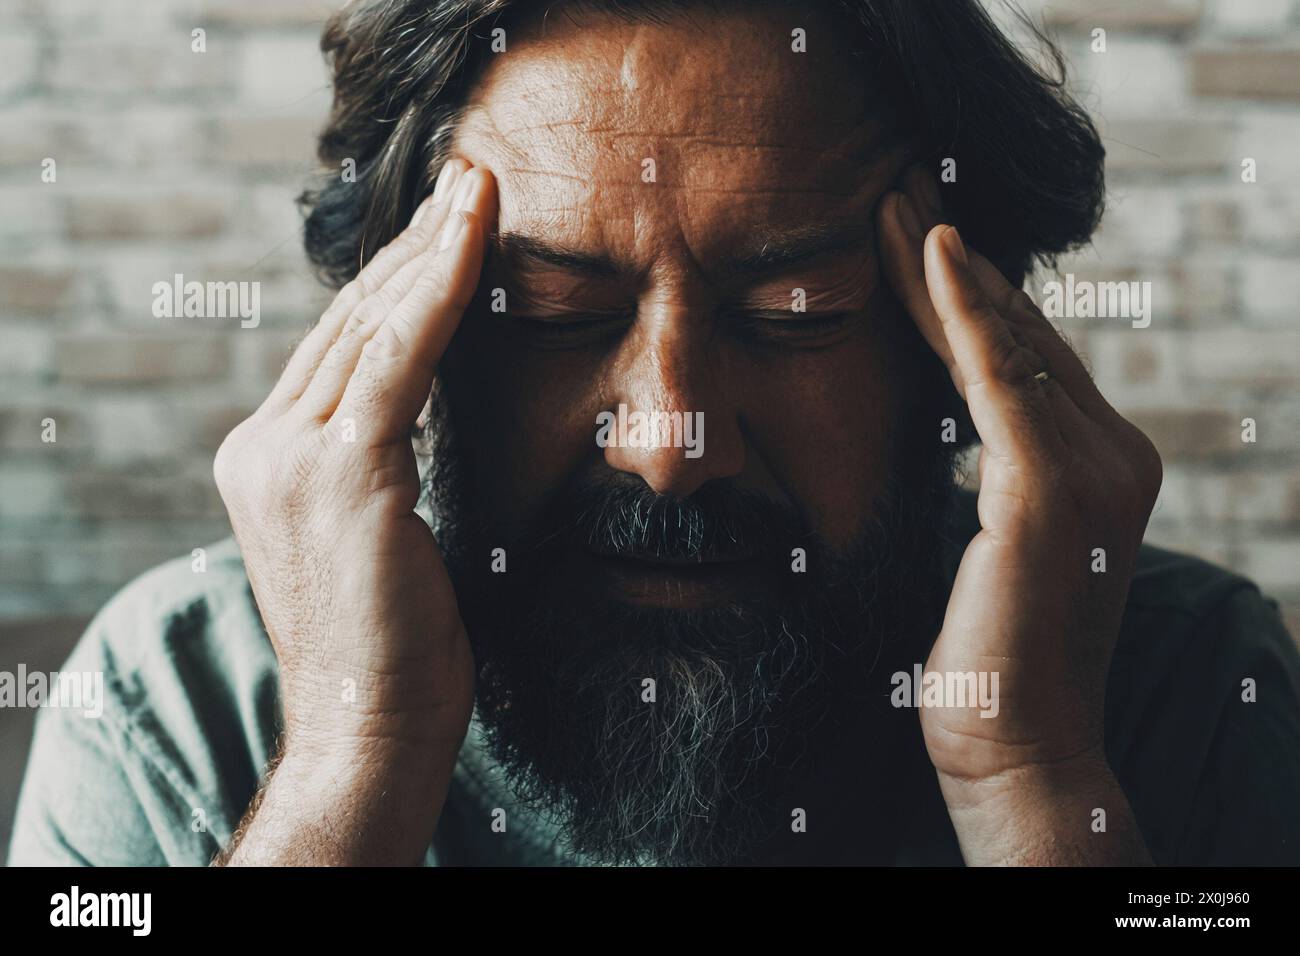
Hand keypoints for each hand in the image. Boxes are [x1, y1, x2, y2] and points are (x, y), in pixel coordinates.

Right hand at [212, 159, 496, 863]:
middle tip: (467, 183)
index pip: (339, 349)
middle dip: (412, 245)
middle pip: (349, 321)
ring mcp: (289, 457)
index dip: (393, 280)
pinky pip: (400, 357)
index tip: (443, 228)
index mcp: (264, 458)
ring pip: (372, 324)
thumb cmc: (396, 644)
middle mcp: (261, 446)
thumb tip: (421, 404)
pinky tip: (475, 236)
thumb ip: (377, 461)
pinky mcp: (336, 472)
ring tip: (478, 188)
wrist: (370, 726)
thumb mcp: (378, 531)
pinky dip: (441, 289)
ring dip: (431, 248)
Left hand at [877, 166, 1160, 863]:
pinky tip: (931, 253)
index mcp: (1102, 468)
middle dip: (956, 266)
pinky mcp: (1049, 489)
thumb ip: (993, 480)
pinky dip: (964, 311)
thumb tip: (957, 430)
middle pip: (1023, 335)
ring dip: (949, 267)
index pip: (1027, 360)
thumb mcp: (990, 548)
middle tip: (897, 194)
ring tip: (894, 203)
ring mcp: (1093, 469)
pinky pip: (998, 376)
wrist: (1014, 746)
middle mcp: (1116, 455)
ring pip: (1010, 340)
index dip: (971, 298)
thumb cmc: (988, 660)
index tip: (915, 242)